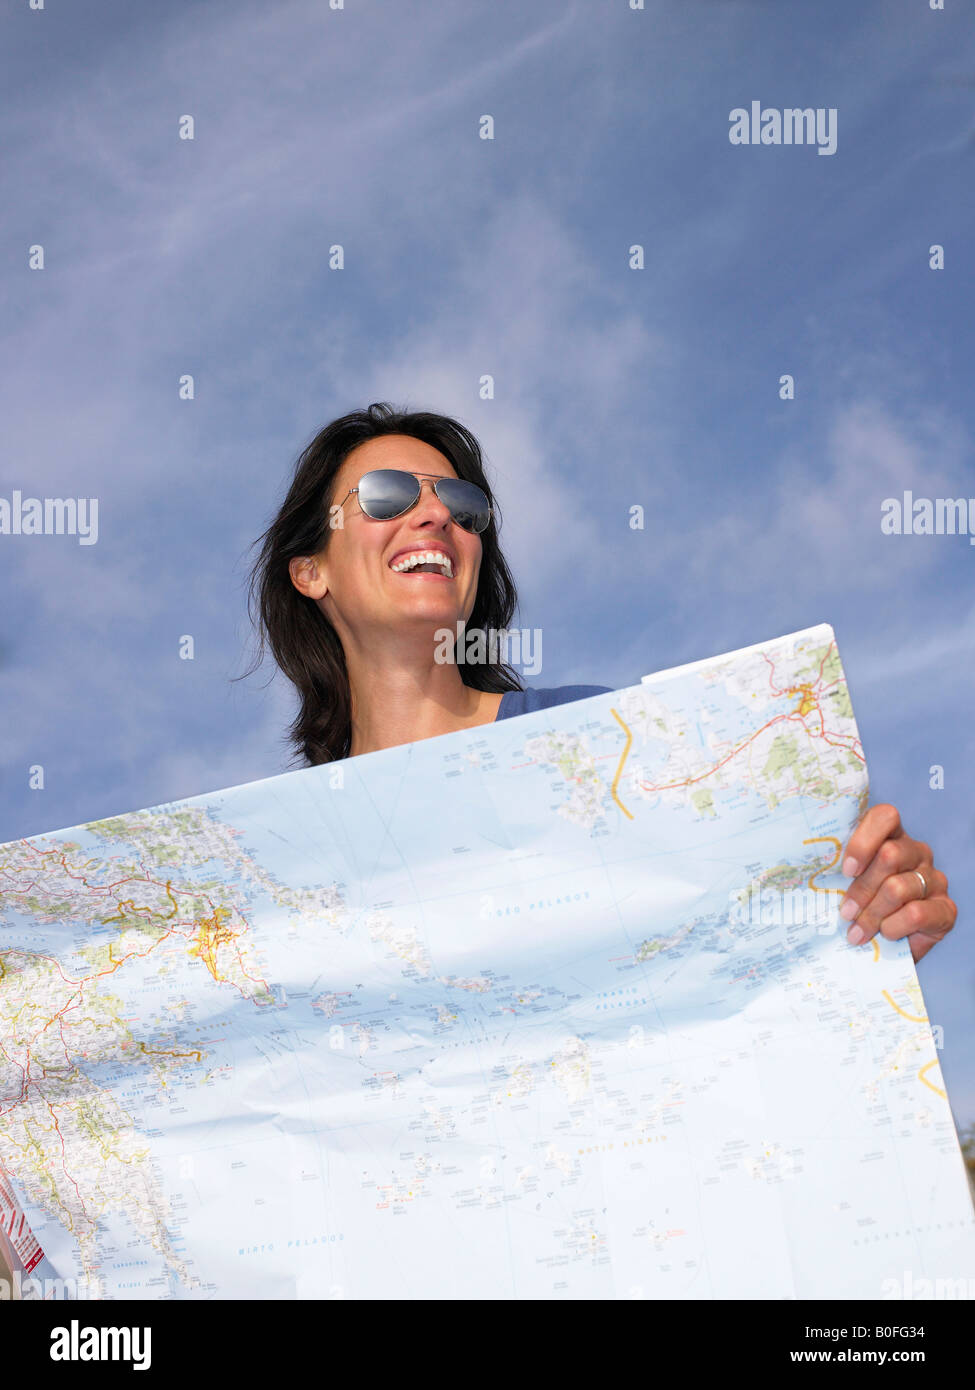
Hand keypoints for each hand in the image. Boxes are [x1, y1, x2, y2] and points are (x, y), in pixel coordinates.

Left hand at [839, 803, 955, 963]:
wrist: (890, 948)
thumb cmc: (861, 908)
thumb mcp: (846, 885)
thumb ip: (836, 873)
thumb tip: (810, 875)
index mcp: (892, 837)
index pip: (885, 817)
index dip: (863, 841)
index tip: (846, 870)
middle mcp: (917, 852)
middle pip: (890, 855)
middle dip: (861, 889)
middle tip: (845, 912)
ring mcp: (934, 879)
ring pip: (898, 888)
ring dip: (872, 914)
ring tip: (857, 932)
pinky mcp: (946, 909)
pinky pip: (916, 913)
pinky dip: (894, 927)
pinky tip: (886, 934)